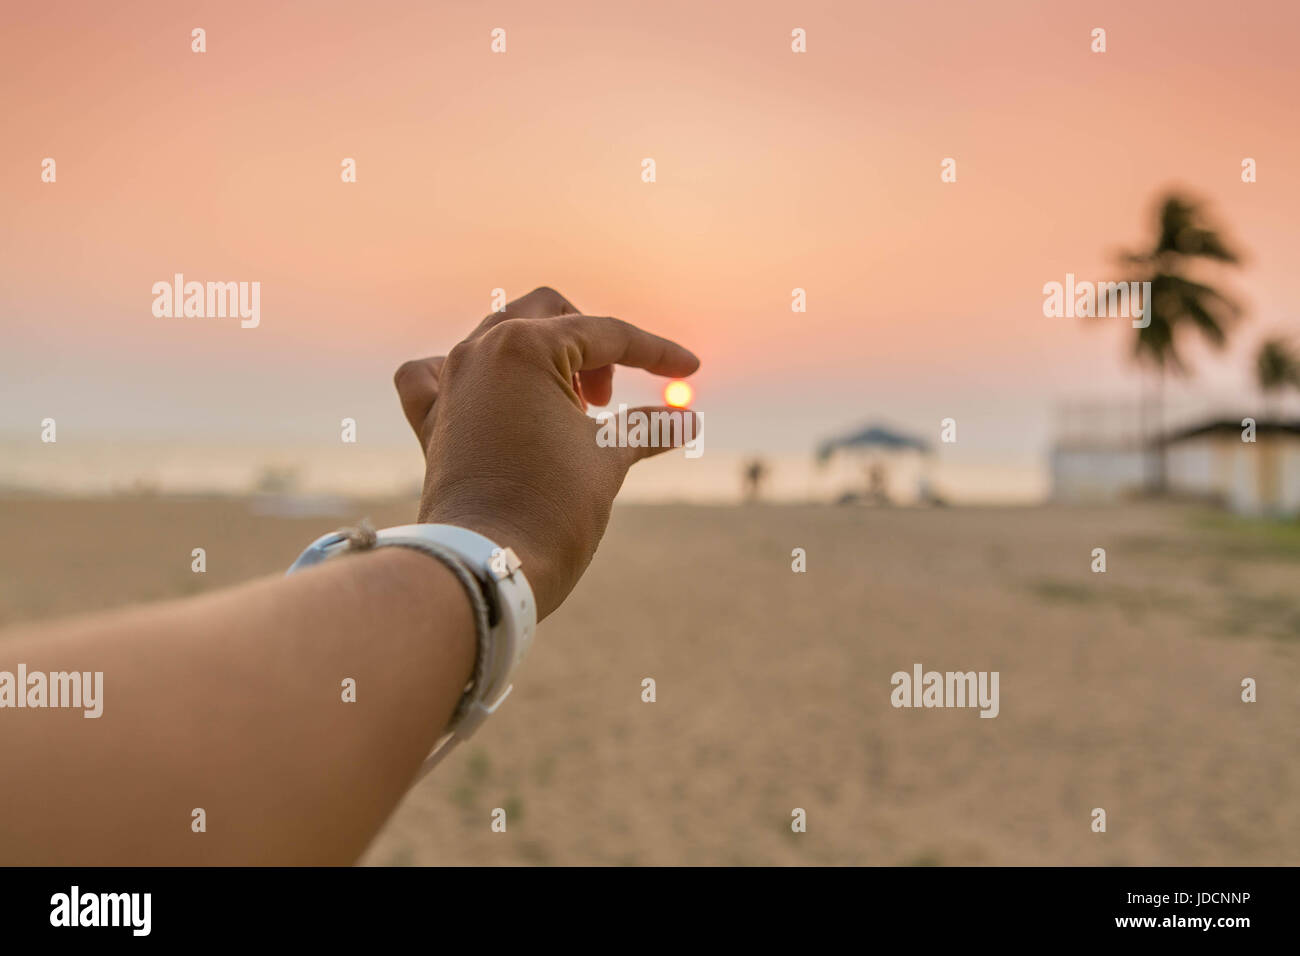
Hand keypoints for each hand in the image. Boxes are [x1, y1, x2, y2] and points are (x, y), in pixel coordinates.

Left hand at [393, 287, 699, 617]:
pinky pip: (433, 374)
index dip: (655, 352)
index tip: (689, 368)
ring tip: (567, 408)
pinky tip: (488, 393)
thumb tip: (687, 420)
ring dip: (544, 359)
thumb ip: (648, 427)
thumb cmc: (552, 509)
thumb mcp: (609, 458)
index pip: (606, 334)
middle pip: (550, 317)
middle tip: (606, 400)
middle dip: (593, 349)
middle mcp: (479, 351)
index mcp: (525, 346)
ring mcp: (449, 383)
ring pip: (500, 337)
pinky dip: (466, 376)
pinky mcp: (430, 420)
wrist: (489, 566)